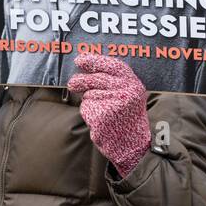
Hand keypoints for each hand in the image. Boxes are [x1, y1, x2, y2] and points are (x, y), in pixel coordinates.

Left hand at [67, 54, 151, 177]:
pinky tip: (100, 121)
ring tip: (104, 112)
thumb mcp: (130, 96)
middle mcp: (125, 93)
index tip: (80, 59)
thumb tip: (87, 66)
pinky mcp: (101, 117)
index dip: (95, 60)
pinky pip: (86, 109)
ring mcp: (113, 105)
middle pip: (96, 79)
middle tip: (72, 83)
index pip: (113, 66)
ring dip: (90, 101)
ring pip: (89, 95)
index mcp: (134, 84)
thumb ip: (115, 81)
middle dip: (81, 80)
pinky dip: (88, 114)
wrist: (132, 145)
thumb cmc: (128, 118)